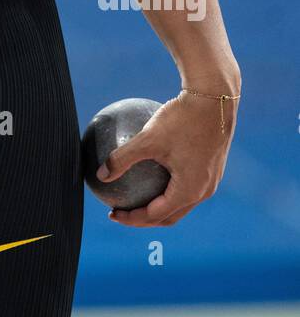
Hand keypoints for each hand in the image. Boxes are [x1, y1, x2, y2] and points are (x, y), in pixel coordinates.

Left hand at [97, 89, 237, 226]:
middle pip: (170, 215)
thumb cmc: (181, 119)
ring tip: (136, 195)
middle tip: (122, 210)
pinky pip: (187, 183)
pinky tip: (150, 167)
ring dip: (158, 204)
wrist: (215, 98)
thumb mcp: (147, 138)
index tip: (111, 211)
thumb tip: (100, 175)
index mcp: (190, 191)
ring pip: (180, 202)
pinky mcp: (211, 166)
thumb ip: (122, 158)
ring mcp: (211, 180)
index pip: (155, 215)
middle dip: (144, 218)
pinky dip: (167, 186)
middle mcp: (204, 191)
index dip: (132, 218)